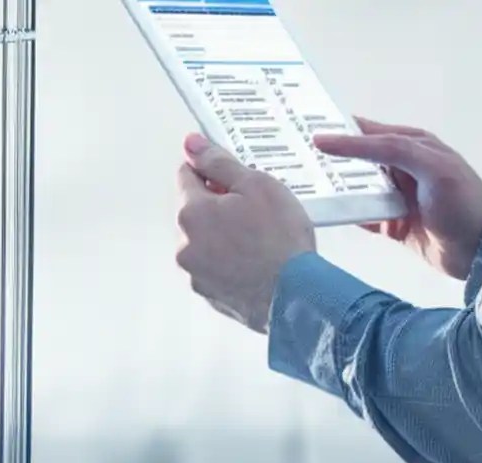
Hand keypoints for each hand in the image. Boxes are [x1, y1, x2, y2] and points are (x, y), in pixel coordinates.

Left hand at [175, 133, 316, 333]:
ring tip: (260, 240)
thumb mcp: (255, 185)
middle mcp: (185, 245)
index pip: (186, 176)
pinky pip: (215, 269)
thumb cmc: (280, 240)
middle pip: (195, 211)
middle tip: (256, 210)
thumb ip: (218, 163)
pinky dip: (230, 263)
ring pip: (204, 242)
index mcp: (191, 213)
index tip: (230, 176)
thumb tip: (191, 144)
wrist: (296, 298)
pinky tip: (257, 262)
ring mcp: (195, 274)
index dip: (210, 171)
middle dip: (219, 206)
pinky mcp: (210, 295)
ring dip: (223, 236)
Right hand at [313, 118, 481, 280]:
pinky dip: (347, 215)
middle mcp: (402, 168)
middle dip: (332, 159)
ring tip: (304, 186)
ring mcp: (397, 198)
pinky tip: (328, 214)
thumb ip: (390, 149)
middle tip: (296, 159)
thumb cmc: (463, 203)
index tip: (306, 132)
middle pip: (358, 160)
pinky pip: (362, 216)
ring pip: (357, 188)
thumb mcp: (430, 165)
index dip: (340, 131)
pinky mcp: (393, 225)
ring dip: (336, 188)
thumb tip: (344, 140)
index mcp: (413, 145)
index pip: (368, 133)